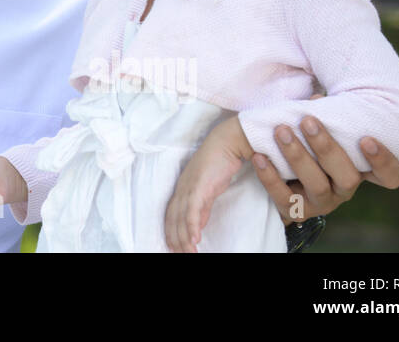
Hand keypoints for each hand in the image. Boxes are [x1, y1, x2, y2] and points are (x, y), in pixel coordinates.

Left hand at [164, 116, 253, 252]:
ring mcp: (189, 187)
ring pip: (182, 218)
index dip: (171, 233)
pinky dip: (193, 225)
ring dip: (184, 238)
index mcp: (182, 190)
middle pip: (173, 220)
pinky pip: (194, 209)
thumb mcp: (208, 191)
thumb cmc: (219, 164)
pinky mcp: (199, 186)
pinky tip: (195, 239)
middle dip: (176, 240)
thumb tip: (198, 225)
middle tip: (180, 255)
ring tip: (189, 253)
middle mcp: (181, 189)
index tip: (173, 248)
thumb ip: (202, 208)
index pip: (171, 216)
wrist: (227, 144)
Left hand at [251, 115, 398, 222]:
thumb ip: (324, 116)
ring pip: (317, 185)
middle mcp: (344, 189)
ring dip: (298, 156)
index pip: (389, 177)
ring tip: (281, 131)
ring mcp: (321, 203)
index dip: (384, 161)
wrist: (279, 180)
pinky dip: (271, 176)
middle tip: (307, 120)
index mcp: (358, 169)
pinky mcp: (296, 211)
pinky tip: (260, 156)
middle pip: (348, 176)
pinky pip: (285, 197)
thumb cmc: (306, 146)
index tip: (366, 138)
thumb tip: (315, 98)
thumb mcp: (318, 131)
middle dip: (327, 147)